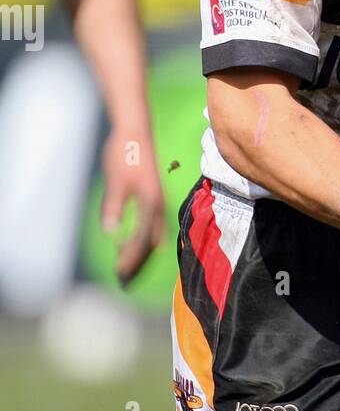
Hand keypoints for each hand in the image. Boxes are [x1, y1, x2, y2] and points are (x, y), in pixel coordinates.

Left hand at [101, 126, 165, 284]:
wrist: (135, 130)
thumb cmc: (124, 153)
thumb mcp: (115, 180)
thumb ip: (114, 206)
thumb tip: (111, 232)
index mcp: (151, 203)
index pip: (142, 239)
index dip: (131, 258)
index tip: (119, 273)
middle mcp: (158, 206)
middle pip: (151, 243)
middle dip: (138, 263)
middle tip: (124, 280)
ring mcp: (157, 203)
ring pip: (153, 237)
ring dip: (141, 254)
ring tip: (127, 268)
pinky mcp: (153, 198)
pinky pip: (152, 228)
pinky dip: (143, 241)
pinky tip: (130, 243)